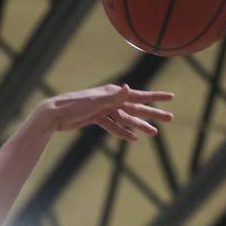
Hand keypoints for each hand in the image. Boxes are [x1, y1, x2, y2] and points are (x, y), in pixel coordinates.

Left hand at [37, 83, 173, 140]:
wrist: (54, 114)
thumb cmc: (73, 106)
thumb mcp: (95, 101)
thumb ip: (113, 96)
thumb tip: (129, 88)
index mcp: (112, 93)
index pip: (139, 95)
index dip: (155, 97)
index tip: (171, 97)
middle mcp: (110, 99)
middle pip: (136, 107)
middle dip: (153, 113)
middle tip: (170, 118)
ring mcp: (103, 109)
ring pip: (125, 119)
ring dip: (139, 125)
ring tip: (154, 133)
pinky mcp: (95, 118)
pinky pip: (112, 125)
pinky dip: (122, 131)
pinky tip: (132, 138)